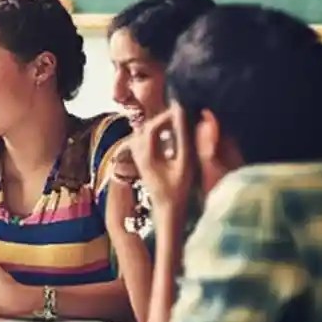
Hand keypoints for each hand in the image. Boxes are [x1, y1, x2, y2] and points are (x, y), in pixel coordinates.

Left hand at [127, 105, 194, 232]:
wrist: (168, 209)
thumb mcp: (185, 164)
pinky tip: (167, 135)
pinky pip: (142, 138)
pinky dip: (154, 132)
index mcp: (146, 155)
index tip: (184, 112)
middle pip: (145, 126)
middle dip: (163, 119)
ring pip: (142, 131)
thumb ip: (183, 138)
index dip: (167, 116)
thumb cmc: (179, 189)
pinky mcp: (139, 159)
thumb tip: (182, 114)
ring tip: (176, 124)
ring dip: (158, 125)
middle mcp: (137, 153)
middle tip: (182, 116)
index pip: (152, 126)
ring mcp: (136, 156)